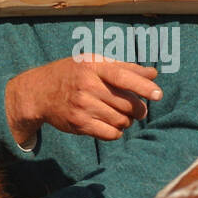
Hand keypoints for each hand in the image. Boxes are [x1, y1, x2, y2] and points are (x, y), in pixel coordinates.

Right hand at [5, 55, 161, 145]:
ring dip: (127, 120)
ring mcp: (81, 106)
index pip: (122, 76)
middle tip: (140, 109)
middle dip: (139, 109)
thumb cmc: (73, 73)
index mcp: (93, 66)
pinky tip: (112, 125)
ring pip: (120, 120)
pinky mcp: (78, 124)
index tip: (158, 94)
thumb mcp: (94, 63)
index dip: (142, 86)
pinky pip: (110, 134)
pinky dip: (117, 132)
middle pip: (126, 102)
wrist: (39, 92)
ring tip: (122, 115)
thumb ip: (125, 68)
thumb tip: (153, 74)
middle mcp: (87, 86)